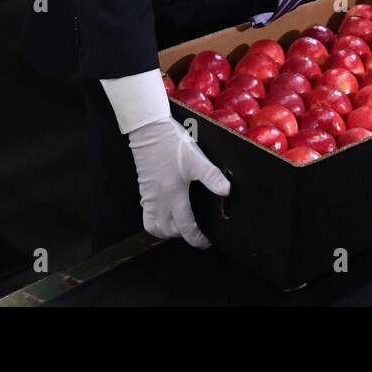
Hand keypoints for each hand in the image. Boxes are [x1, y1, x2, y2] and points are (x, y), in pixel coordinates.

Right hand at [126, 118, 230, 247]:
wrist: (149, 130)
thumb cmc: (172, 144)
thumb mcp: (197, 160)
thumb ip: (212, 177)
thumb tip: (227, 192)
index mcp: (173, 194)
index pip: (185, 226)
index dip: (196, 238)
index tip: (205, 242)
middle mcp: (158, 199)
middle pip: (166, 230)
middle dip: (181, 236)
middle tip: (195, 232)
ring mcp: (148, 195)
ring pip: (153, 225)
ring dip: (166, 231)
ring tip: (180, 226)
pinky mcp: (144, 188)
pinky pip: (146, 214)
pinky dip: (156, 219)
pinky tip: (167, 210)